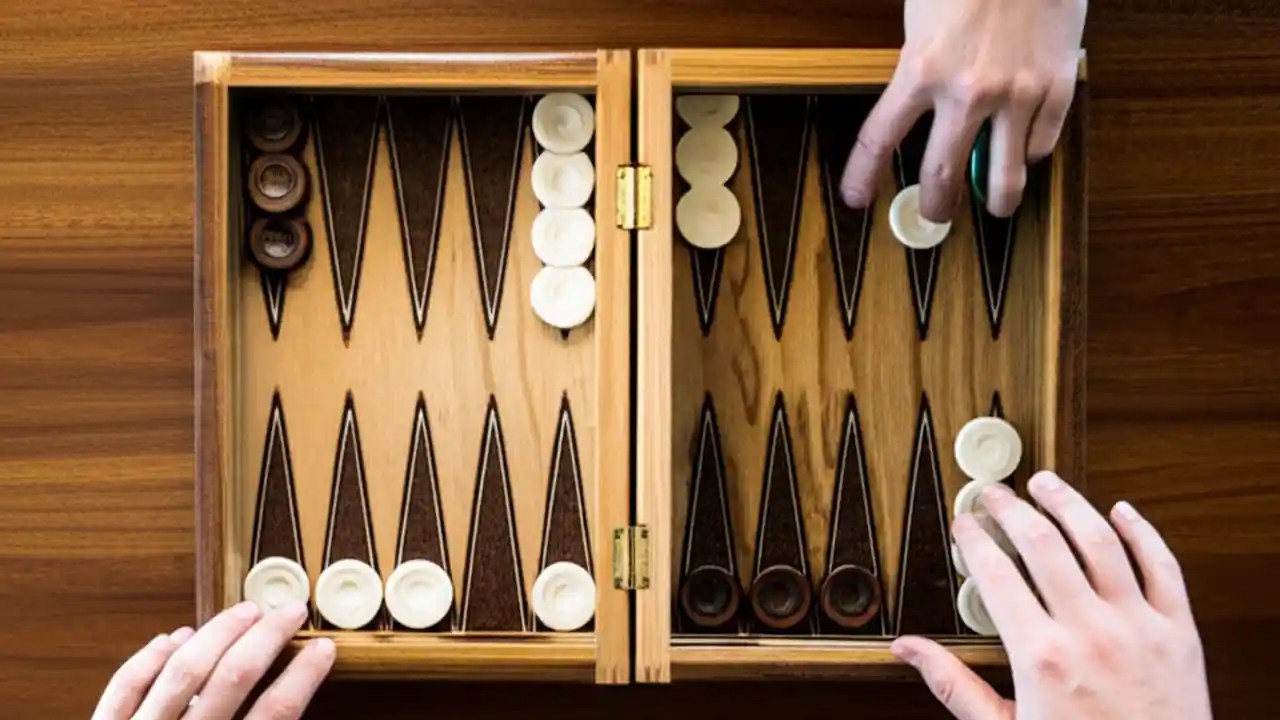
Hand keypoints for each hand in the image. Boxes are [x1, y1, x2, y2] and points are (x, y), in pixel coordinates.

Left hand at [92, 601, 334, 719]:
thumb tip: (290, 703)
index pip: (274, 714)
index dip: (303, 677)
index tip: (323, 649)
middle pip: (233, 678)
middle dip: (268, 638)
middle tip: (291, 610)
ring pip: (184, 671)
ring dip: (219, 634)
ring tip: (245, 611)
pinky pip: (126, 687)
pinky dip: (151, 658)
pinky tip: (175, 638)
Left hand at [840, 0, 1086, 219]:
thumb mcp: (924, 18)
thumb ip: (920, 68)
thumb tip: (922, 107)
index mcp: (921, 70)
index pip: (879, 138)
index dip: (863, 175)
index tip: (858, 198)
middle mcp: (967, 92)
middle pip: (941, 174)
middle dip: (937, 204)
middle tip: (936, 215)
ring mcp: (1016, 94)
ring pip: (1004, 176)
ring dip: (998, 200)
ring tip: (998, 207)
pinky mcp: (1057, 87)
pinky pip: (1042, 142)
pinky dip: (1031, 151)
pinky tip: (1026, 149)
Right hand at [893, 471, 1211, 719]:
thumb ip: (953, 683)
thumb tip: (908, 650)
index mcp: (1042, 656)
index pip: (996, 572)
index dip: (974, 537)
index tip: (965, 522)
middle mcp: (1090, 633)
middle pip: (1043, 543)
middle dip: (1011, 508)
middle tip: (996, 492)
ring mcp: (1138, 627)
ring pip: (1101, 541)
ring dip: (1069, 503)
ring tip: (1047, 483)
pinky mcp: (1180, 633)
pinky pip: (1164, 567)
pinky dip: (1143, 532)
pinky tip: (1123, 512)